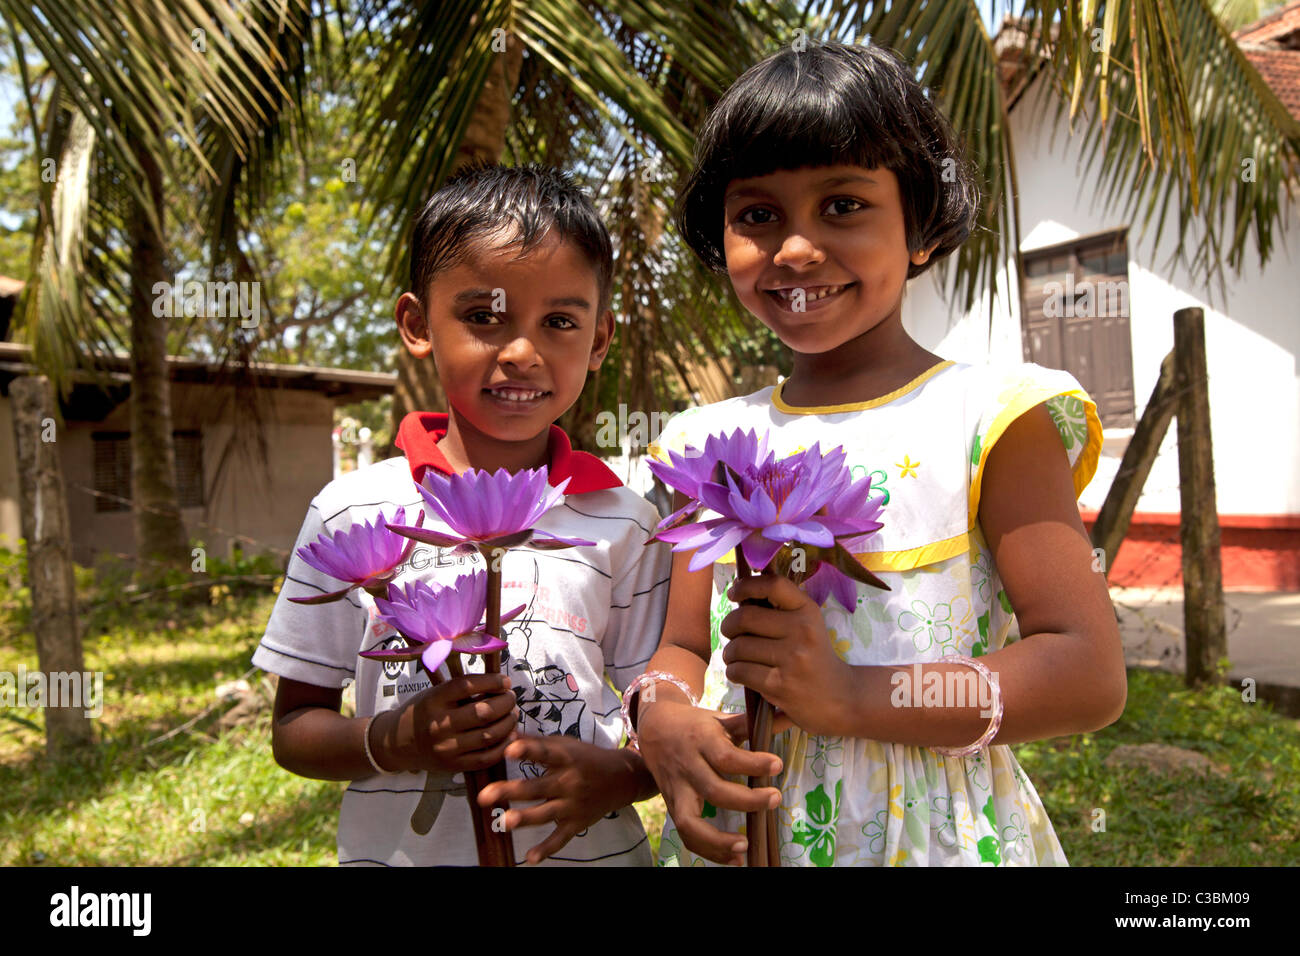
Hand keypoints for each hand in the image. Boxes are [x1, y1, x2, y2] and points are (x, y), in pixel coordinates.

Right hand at [371, 674, 518, 773]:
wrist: (397, 744)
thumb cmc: (423, 713)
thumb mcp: (433, 693)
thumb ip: (462, 689)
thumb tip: (498, 682)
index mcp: (433, 700)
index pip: (468, 686)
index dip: (492, 681)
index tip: (505, 681)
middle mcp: (439, 724)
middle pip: (483, 712)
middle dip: (505, 702)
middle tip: (511, 698)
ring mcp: (446, 747)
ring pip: (489, 735)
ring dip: (508, 723)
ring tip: (513, 714)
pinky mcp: (453, 765)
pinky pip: (486, 757)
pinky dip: (504, 745)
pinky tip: (510, 734)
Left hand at [474, 736, 639, 864]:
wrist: (621, 778)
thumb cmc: (586, 757)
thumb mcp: (565, 745)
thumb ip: (536, 742)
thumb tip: (506, 733)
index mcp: (565, 758)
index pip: (544, 753)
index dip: (527, 751)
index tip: (508, 750)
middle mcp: (569, 782)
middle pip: (536, 787)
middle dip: (510, 791)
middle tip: (484, 795)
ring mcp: (573, 805)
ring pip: (546, 813)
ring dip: (525, 818)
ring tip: (505, 821)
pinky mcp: (577, 823)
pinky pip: (561, 838)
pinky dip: (547, 848)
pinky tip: (530, 858)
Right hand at [637, 699, 781, 865]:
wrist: (655, 727)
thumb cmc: (695, 724)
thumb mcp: (719, 719)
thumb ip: (750, 723)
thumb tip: (788, 715)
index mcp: (701, 740)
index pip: (726, 756)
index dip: (752, 764)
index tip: (777, 765)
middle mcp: (687, 766)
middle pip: (714, 790)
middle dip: (747, 801)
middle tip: (775, 799)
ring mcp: (677, 789)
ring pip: (690, 821)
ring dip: (718, 840)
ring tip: (746, 846)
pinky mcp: (672, 806)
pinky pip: (687, 834)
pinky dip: (709, 851)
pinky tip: (735, 858)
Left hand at [722, 571, 855, 736]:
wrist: (840, 697)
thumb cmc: (814, 656)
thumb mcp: (807, 625)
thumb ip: (779, 608)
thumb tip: (738, 592)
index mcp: (808, 610)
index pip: (774, 585)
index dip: (747, 585)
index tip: (734, 593)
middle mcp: (802, 631)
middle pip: (745, 618)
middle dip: (728, 626)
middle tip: (731, 633)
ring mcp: (791, 659)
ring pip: (738, 647)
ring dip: (729, 653)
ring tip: (737, 657)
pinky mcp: (779, 684)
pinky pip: (739, 671)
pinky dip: (734, 671)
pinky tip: (742, 673)